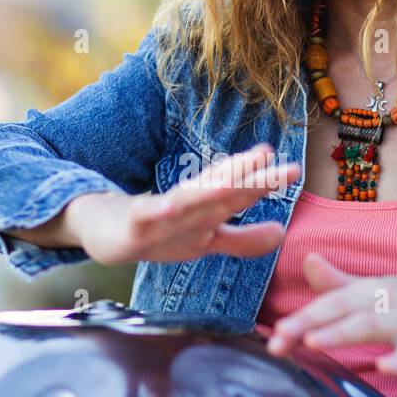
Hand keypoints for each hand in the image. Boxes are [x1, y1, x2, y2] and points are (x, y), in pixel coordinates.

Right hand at [73, 142, 301, 265]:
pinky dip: (157, 211)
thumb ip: (244, 240)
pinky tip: (166, 205)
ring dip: (208, 189)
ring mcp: (162, 214)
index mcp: (208, 211)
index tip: (292, 170)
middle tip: (269, 155)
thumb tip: (282, 234)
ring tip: (230, 181)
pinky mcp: (135, 224)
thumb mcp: (206, 241)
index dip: (264, 182)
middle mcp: (190, 208)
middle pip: (220, 190)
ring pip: (188, 199)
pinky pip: (147, 217)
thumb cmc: (160, 233)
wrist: (104, 234)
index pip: (240, 195)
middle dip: (245, 175)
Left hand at [264, 253, 396, 372]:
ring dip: (342, 332)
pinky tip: (384, 368)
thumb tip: (306, 260)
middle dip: (308, 322)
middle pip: (342, 308)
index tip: (272, 337)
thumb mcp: (378, 292)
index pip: (328, 302)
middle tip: (278, 339)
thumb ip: (340, 283)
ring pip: (372, 324)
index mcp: (369, 290)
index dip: (299, 317)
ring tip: (313, 343)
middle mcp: (385, 298)